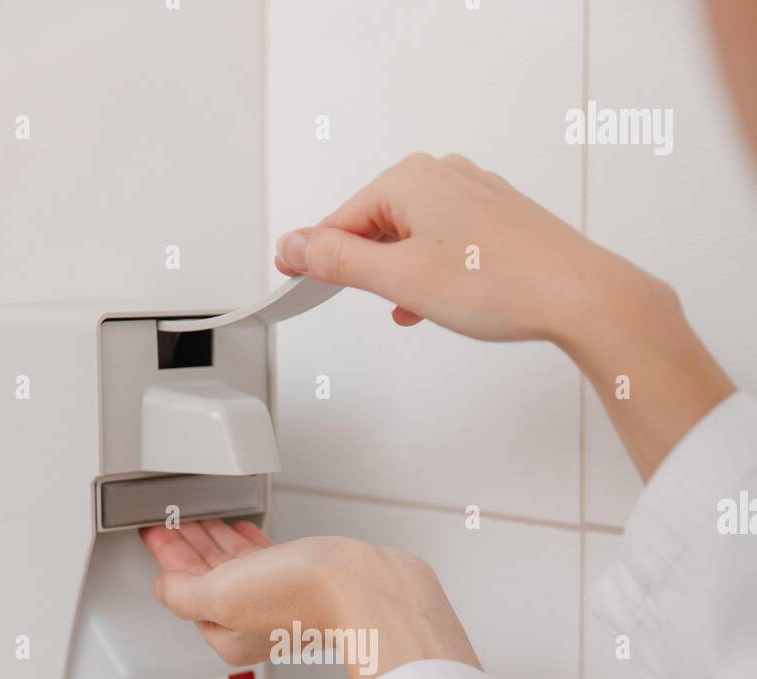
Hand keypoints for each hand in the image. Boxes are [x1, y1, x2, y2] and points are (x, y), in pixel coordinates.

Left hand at [141, 519, 479, 678]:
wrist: (366, 587)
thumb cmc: (304, 596)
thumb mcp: (223, 594)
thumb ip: (185, 592)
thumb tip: (165, 586)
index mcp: (227, 632)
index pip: (182, 591)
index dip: (165, 557)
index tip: (153, 531)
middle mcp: (252, 621)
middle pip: (205, 578)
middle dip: (185, 547)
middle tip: (168, 519)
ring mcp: (278, 599)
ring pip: (233, 565)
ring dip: (212, 539)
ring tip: (196, 517)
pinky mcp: (304, 578)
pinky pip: (262, 557)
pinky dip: (245, 541)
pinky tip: (240, 528)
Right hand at [276, 153, 734, 478]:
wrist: (579, 295)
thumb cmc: (501, 283)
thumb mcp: (400, 280)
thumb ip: (341, 263)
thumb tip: (298, 245)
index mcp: (411, 179)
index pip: (341, 220)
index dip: (315, 256)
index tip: (292, 279)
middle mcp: (444, 175)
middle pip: (377, 224)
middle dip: (367, 268)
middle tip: (364, 304)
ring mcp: (475, 194)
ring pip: (413, 237)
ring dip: (401, 277)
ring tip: (412, 310)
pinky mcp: (499, 219)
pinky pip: (445, 243)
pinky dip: (432, 273)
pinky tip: (437, 303)